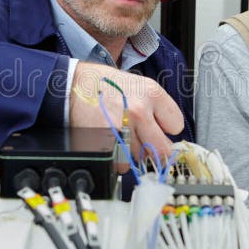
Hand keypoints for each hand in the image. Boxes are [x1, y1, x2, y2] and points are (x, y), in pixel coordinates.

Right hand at [68, 62, 182, 172]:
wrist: (72, 85)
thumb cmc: (103, 84)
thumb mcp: (137, 84)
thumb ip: (155, 107)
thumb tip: (166, 131)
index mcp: (151, 94)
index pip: (176, 125)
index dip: (167, 128)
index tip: (160, 128)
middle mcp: (139, 111)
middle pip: (162, 149)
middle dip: (157, 150)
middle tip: (148, 145)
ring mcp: (122, 129)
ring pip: (140, 158)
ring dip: (133, 153)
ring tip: (121, 136)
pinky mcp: (105, 144)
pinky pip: (120, 164)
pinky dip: (116, 159)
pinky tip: (111, 143)